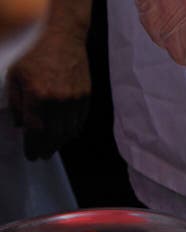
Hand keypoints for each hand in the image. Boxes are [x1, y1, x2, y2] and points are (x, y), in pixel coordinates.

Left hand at [6, 27, 90, 159]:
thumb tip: (20, 126)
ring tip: (53, 148)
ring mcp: (74, 98)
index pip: (34, 129)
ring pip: (68, 131)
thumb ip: (16, 102)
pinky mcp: (86, 96)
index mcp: (36, 94)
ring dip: (60, 143)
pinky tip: (66, 135)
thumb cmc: (35, 54)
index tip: (31, 155)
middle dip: (46, 148)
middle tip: (42, 156)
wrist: (64, 38)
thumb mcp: (15, 74)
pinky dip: (73, 131)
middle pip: (53, 134)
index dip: (32, 146)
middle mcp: (56, 99)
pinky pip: (79, 121)